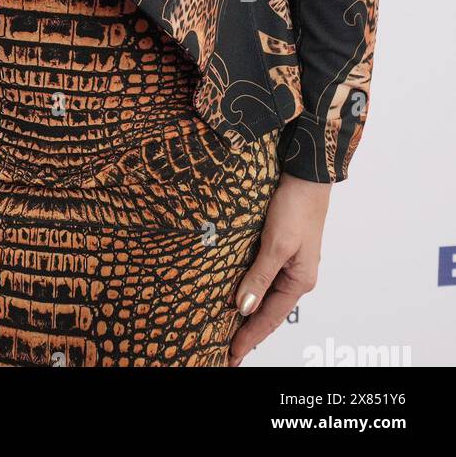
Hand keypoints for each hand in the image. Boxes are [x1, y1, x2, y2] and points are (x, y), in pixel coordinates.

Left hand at [229, 174, 331, 365]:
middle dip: (248, 331)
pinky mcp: (279, 248)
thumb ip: (259, 278)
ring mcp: (288, 263)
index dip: (249, 337)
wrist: (305, 176)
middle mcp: (295, 276)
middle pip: (268, 311)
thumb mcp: (275, 245)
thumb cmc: (295, 207)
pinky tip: (236, 294)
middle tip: (226, 351)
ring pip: (264, 295)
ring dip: (248, 312)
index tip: (231, 355)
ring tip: (228, 329)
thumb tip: (242, 308)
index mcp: (299, 281)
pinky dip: (249, 290)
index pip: (269, 318)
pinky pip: (262, 277)